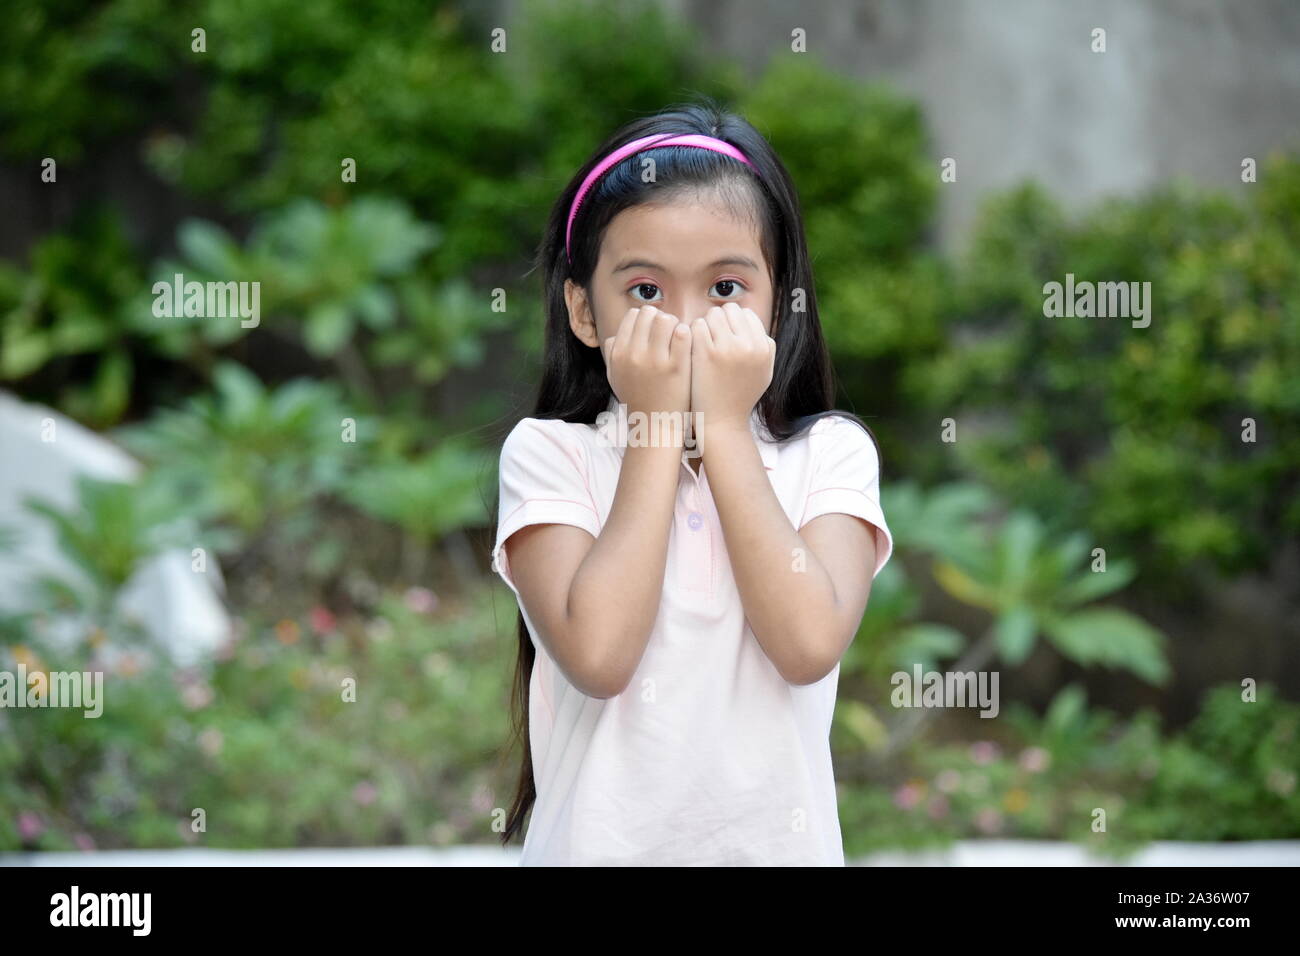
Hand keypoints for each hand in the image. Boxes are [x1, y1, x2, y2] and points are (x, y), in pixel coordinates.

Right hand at [601, 306, 692, 419]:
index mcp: (619, 354)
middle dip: (660, 319)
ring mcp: (656, 360)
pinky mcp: (678, 367)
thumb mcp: (615, 377)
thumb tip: (615, 335)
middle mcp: (634, 354)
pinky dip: (686, 334)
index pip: (633, 316)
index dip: (646, 319)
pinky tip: (687, 344)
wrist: (655, 425)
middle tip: (668, 333)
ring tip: (678, 337)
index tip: (654, 330)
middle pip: (649, 313)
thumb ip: (612, 354)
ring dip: (674, 324)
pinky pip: (683, 333)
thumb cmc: (637, 399)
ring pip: (666, 319)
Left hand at [689, 303, 774, 435]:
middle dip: (720, 321)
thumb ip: (765, 347)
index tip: (726, 338)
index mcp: (764, 348)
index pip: (747, 314)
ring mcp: (727, 348)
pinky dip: (693, 333)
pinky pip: (698, 325)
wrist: (721, 422)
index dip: (734, 323)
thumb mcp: (764, 372)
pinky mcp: (705, 353)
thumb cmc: (740, 397)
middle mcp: (749, 345)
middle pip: (730, 310)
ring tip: (703, 344)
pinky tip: (693, 348)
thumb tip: (752, 321)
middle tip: (712, 340)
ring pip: (713, 314)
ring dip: (706, 325)